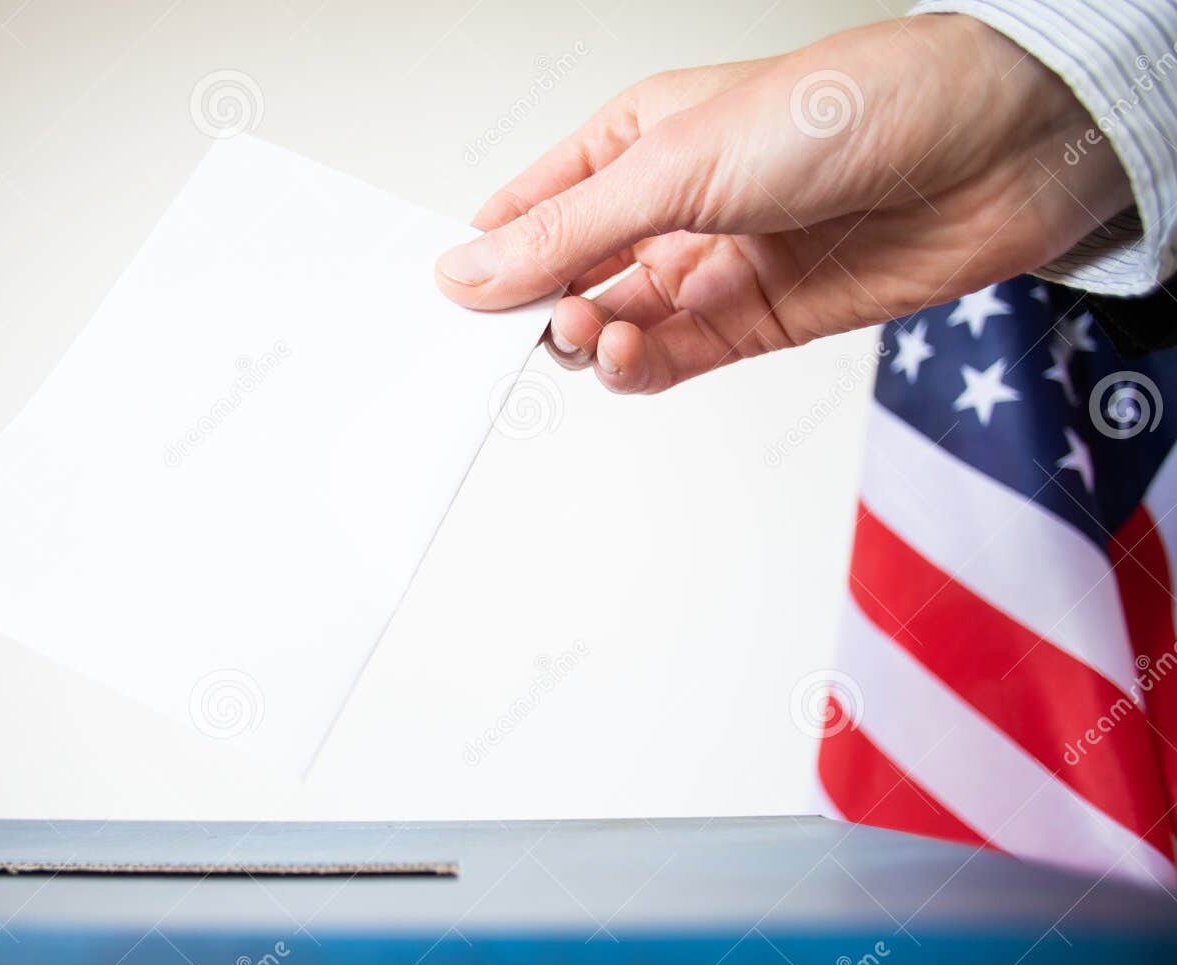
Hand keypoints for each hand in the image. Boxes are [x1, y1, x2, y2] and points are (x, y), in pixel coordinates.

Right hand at [434, 15, 1134, 392]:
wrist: (993, 151)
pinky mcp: (757, 321)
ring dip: (593, 343)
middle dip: (539, 310)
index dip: (490, 259)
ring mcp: (712, 266)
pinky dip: (642, 373)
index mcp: (636, 141)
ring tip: (596, 335)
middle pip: (569, 279)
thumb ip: (568, 233)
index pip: (535, 211)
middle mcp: (669, 206)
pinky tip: (630, 361)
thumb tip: (469, 271)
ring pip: (617, 328)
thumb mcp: (674, 165)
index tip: (453, 304)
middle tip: (526, 329)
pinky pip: (675, 363)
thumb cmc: (849, 110)